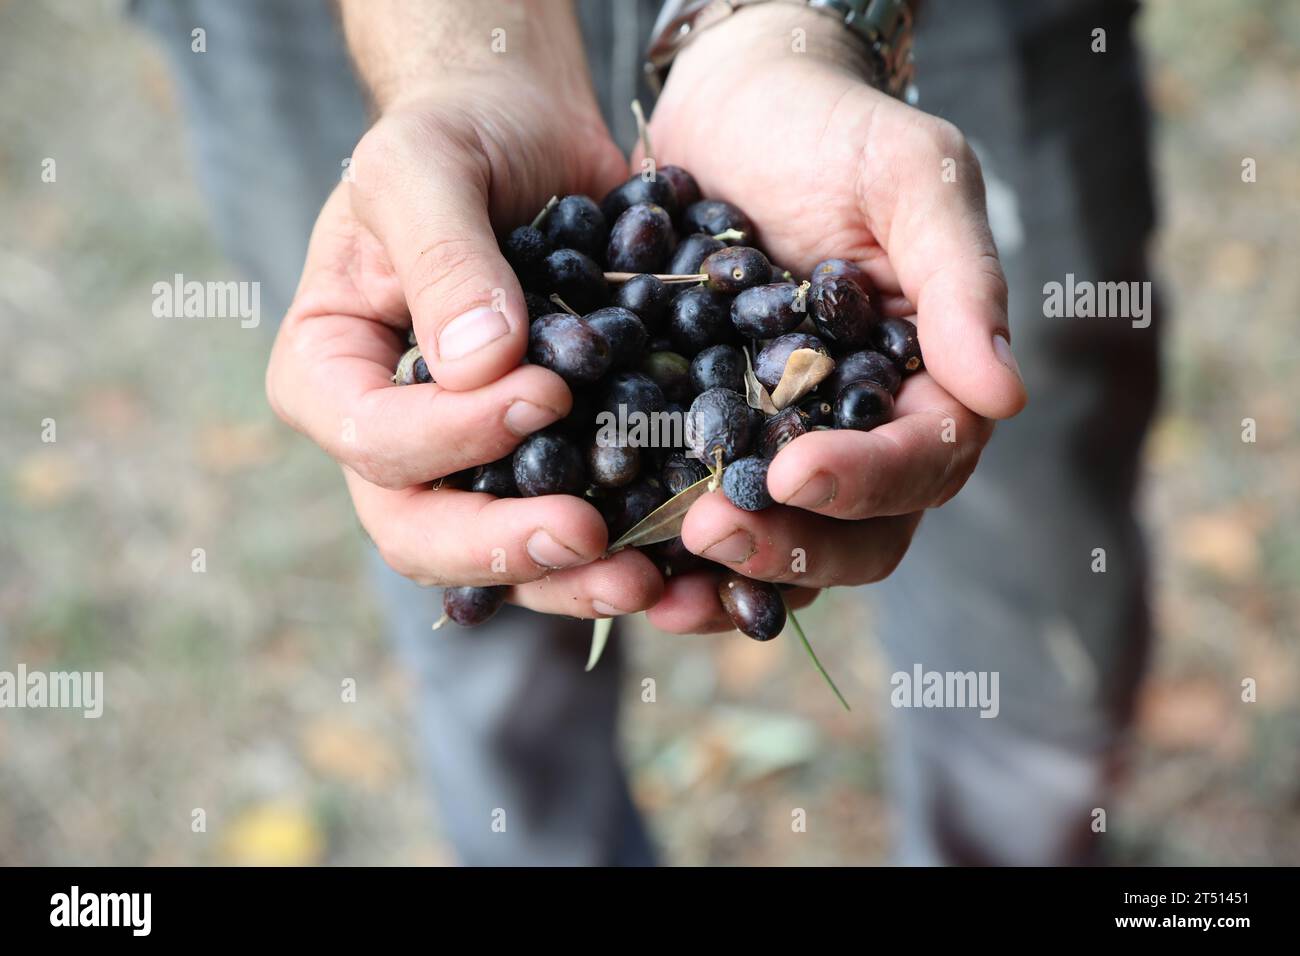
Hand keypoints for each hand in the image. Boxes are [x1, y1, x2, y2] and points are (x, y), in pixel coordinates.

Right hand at [265, 55, 664, 616]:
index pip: (375, 440)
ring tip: (647, 577)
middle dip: (504, 548)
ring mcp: (472, 462)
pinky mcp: (549, 461)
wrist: (529, 138)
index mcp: (334, 375)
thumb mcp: (426, 166)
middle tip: (588, 540)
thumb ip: (442, 258)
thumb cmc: (456, 136)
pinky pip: (575, 524)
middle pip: (422, 533)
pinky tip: (683, 561)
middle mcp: (394, 438)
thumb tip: (479, 366)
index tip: (544, 394)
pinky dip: (625, 548)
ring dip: (570, 578)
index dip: (452, 438)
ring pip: (500, 557)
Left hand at [642, 4, 1026, 632]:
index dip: (863, 481)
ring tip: (659, 589)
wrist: (733, 109)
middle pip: (858, 534)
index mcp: (928, 384)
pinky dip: (672, 554)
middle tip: (710, 531)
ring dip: (728, 579)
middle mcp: (864, 433)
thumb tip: (1005, 395)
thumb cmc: (833, 130)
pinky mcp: (712, 442)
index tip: (792, 471)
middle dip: (789, 544)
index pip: (920, 462)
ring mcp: (787, 445)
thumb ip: (959, 281)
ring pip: (784, 547)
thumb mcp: (910, 179)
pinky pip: (704, 515)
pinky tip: (624, 561)